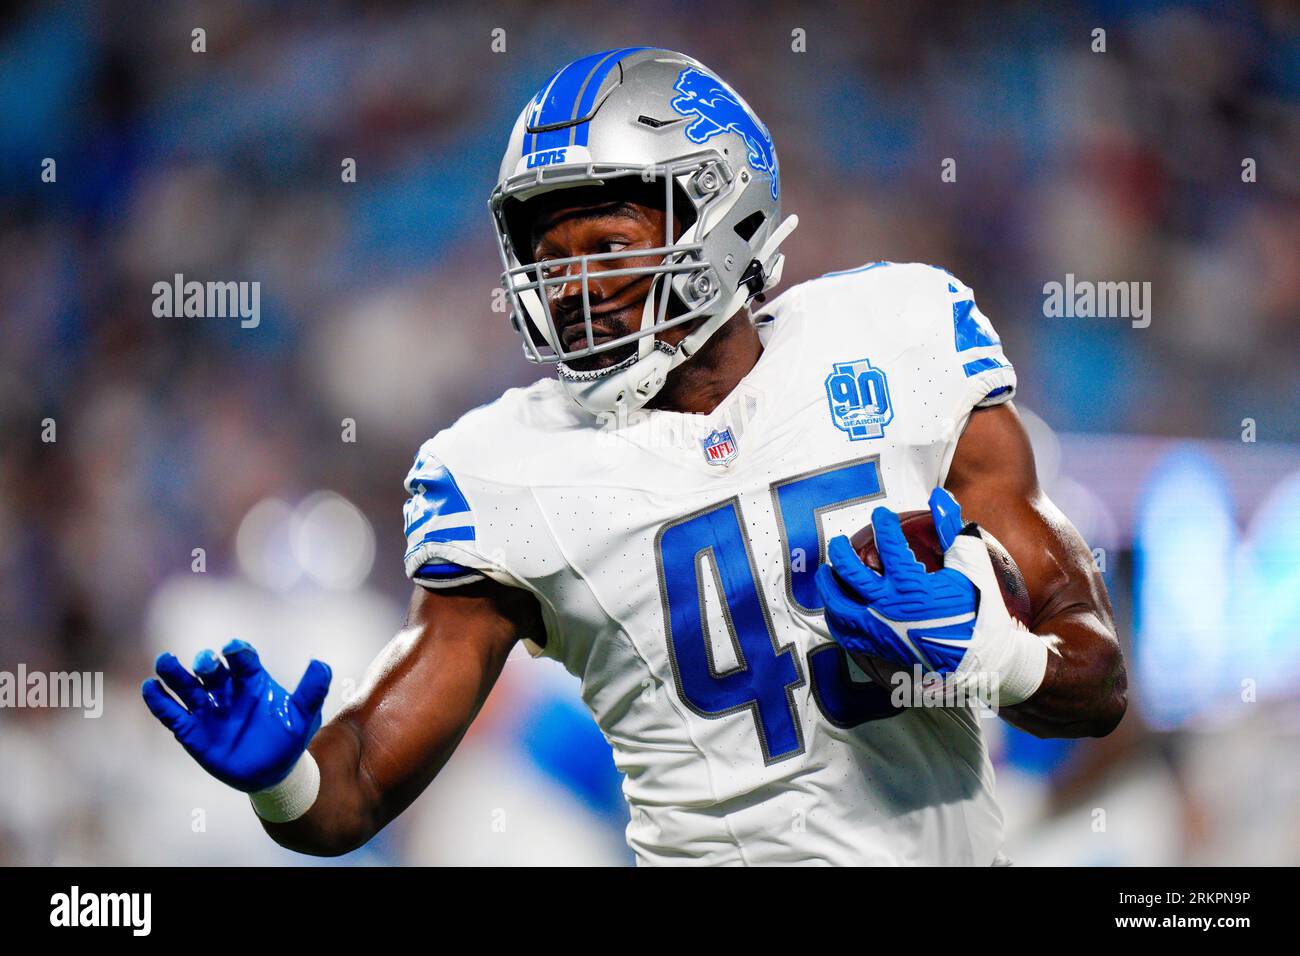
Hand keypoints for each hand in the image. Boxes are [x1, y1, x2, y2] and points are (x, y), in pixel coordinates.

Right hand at [142, 640, 331, 791]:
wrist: (272, 772)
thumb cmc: (289, 738)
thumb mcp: (303, 716)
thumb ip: (311, 691)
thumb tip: (321, 664)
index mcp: (252, 681)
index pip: (242, 660)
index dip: (238, 652)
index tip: (234, 648)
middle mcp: (227, 690)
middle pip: (213, 671)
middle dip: (208, 665)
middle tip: (205, 662)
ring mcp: (208, 710)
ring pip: (187, 687)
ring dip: (174, 674)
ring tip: (164, 662)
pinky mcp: (191, 730)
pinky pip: (172, 714)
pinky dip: (160, 702)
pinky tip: (149, 688)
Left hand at [816, 488, 982, 675]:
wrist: (980, 658)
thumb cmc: (978, 610)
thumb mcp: (970, 565)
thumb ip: (952, 529)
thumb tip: (941, 497)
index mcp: (911, 584)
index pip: (889, 544)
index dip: (884, 524)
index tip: (881, 515)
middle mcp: (888, 605)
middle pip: (850, 571)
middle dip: (841, 551)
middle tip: (839, 541)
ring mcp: (880, 628)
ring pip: (839, 604)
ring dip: (828, 585)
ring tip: (824, 572)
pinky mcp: (879, 646)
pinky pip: (846, 634)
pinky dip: (835, 619)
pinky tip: (834, 609)